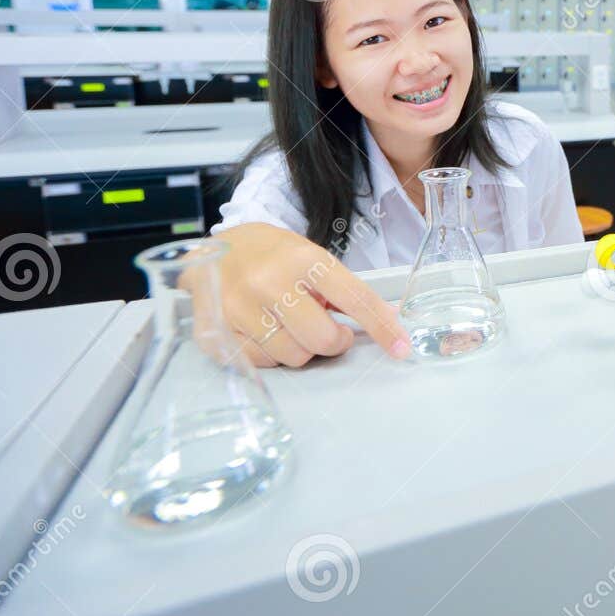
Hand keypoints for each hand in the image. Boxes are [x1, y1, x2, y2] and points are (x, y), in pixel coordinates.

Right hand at [199, 223, 411, 367]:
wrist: (213, 252)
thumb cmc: (272, 256)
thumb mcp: (310, 257)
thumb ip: (342, 289)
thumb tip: (385, 319)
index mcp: (303, 259)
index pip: (354, 298)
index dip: (382, 327)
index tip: (402, 347)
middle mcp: (269, 282)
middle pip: (322, 339)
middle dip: (334, 341)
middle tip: (330, 331)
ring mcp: (239, 309)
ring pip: (293, 356)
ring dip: (302, 348)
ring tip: (291, 326)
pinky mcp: (216, 333)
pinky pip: (261, 363)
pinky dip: (271, 354)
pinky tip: (265, 332)